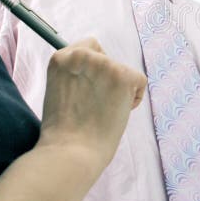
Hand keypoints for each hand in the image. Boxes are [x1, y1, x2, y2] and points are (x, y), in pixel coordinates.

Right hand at [38, 38, 146, 168]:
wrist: (70, 153)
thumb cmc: (64, 132)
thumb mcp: (59, 91)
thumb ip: (75, 75)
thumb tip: (97, 71)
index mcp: (60, 58)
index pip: (88, 47)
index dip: (92, 70)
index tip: (87, 90)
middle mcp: (81, 54)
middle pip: (107, 57)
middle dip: (106, 78)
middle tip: (93, 105)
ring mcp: (103, 64)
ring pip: (122, 71)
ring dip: (118, 90)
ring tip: (100, 113)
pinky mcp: (123, 76)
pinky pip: (139, 81)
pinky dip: (133, 98)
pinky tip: (117, 113)